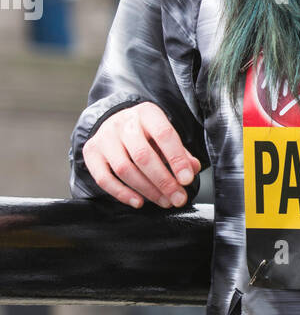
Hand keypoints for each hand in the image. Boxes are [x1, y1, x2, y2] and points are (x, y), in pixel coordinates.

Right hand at [82, 101, 200, 208]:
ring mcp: (104, 137)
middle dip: (163, 181)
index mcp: (147, 113)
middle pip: (143, 155)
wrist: (115, 122)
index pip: (164, 135)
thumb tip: (193, 169)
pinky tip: (139, 202)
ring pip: (124, 169)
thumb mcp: (165, 136)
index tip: (187, 180)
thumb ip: (180, 152)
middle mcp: (123, 122)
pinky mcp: (91, 152)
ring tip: (164, 201)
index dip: (176, 159)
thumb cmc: (146, 133)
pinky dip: (122, 194)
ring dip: (147, 190)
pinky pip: (104, 178)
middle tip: (178, 198)